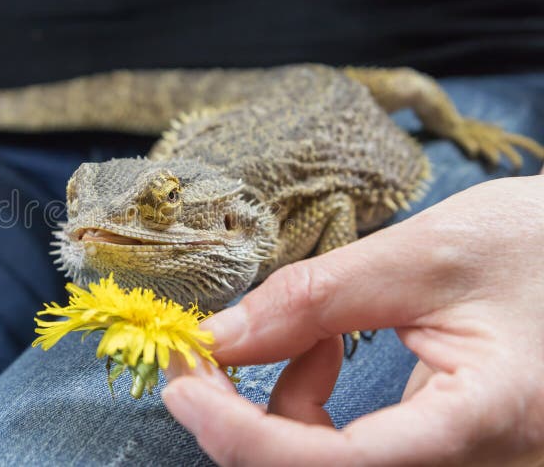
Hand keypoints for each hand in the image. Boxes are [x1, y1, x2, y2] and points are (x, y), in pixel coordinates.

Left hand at [163, 176, 543, 465]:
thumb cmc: (539, 244)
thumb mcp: (424, 256)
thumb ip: (317, 297)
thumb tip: (222, 335)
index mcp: (484, 422)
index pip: (338, 465)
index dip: (242, 435)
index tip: (181, 384)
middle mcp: (478, 465)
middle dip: (245, 419)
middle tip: (205, 355)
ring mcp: (460, 461)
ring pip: (328, 465)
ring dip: (280, 405)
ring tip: (306, 330)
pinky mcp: (441, 448)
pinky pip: (351, 451)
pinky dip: (313, 402)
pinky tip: (327, 348)